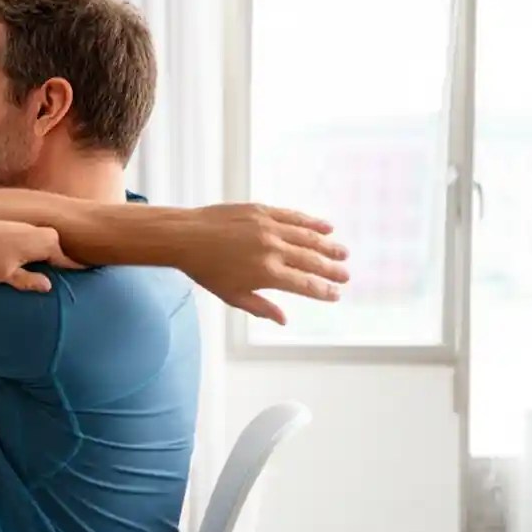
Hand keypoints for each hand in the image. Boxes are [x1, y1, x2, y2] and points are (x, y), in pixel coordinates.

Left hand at [0, 221, 83, 291]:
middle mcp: (36, 231)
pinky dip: (33, 248)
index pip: (65, 258)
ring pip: (42, 241)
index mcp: (41, 243)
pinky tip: (25, 258)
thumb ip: (28, 281)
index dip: (76, 267)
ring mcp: (24, 226)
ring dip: (46, 253)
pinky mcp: (11, 227)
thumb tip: (47, 287)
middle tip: (73, 272)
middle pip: (56, 248)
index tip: (90, 271)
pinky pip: (30, 238)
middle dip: (61, 259)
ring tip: (50, 268)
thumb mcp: (7, 275)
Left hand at [178, 204, 349, 324]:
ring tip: (343, 253)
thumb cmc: (206, 270)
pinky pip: (293, 217)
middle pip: (312, 261)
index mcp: (266, 274)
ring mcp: (269, 228)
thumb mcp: (231, 295)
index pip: (305, 285)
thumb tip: (284, 319)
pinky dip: (312, 222)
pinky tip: (326, 227)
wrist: (185, 237)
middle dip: (332, 270)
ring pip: (308, 238)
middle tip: (346, 275)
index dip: (324, 291)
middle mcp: (272, 250)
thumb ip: (260, 307)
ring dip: (328, 246)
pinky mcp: (262, 211)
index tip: (336, 294)